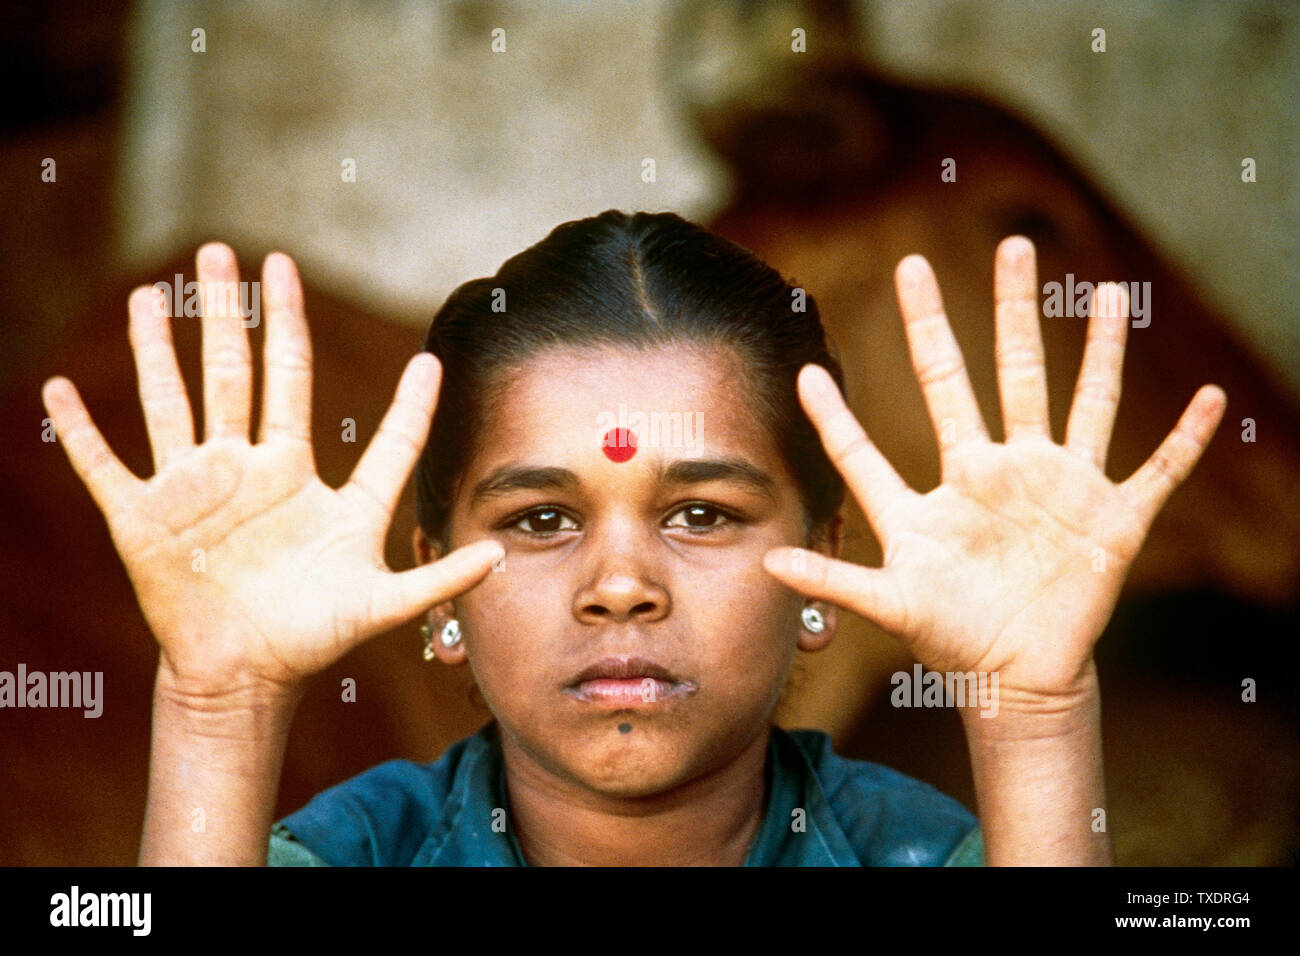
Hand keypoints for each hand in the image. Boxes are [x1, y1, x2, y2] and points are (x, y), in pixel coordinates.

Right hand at [42, 243, 501, 694]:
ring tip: (157, 290)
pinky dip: (83, 432)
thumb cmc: (313, 637)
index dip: (406, 404)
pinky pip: (107, 466)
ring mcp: (198, 489)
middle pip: (251, 376)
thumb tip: (500, 555)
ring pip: (177, 400)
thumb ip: (438, 580)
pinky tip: (61, 388)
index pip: (367, 432)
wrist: (245, 677)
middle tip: (240, 252)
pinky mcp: (146, 519)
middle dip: (247, 314)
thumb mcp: (382, 604)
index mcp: (314, 485)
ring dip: (162, 347)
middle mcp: (257, 471)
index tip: (431, 361)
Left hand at [764, 237, 1225, 704]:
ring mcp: (1057, 489)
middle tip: (1006, 245)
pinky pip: (1157, 471)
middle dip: (999, 313)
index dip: (839, 414)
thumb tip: (768, 563)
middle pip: (996, 377)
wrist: (1016, 677)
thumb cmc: (952, 636)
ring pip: (1081, 402)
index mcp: (938, 494)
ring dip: (1099, 348)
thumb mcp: (891, 603)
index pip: (879, 444)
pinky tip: (1210, 401)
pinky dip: (1184, 441)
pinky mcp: (1111, 520)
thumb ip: (834, 580)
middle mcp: (995, 473)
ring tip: (1109, 291)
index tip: (806, 371)